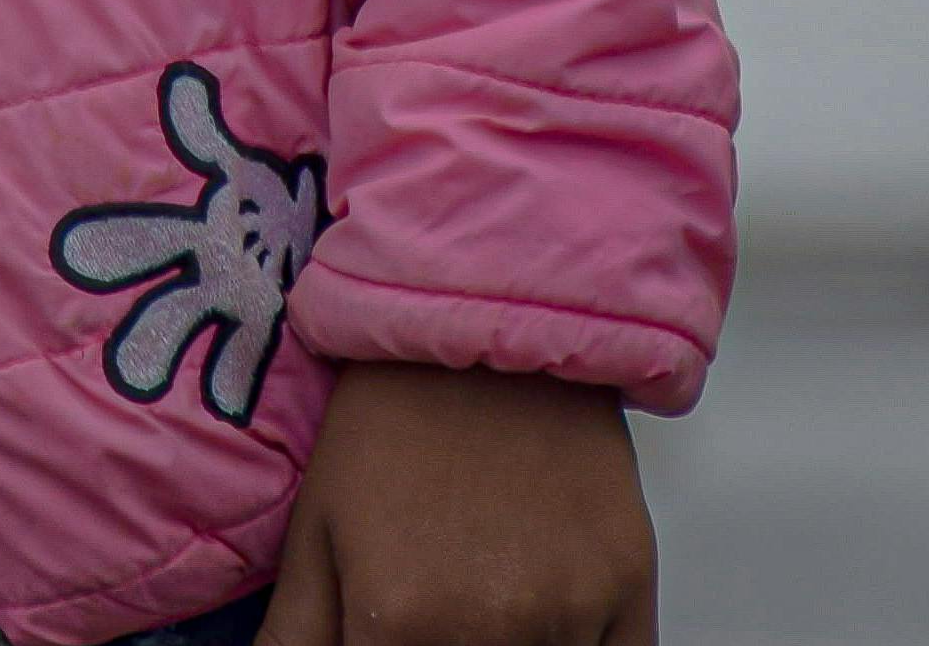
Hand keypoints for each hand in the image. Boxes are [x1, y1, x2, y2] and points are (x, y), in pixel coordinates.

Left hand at [262, 361, 651, 645]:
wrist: (488, 315)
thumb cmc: (393, 415)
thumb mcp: (314, 525)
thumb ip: (296, 635)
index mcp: (398, 623)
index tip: (386, 632)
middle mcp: (491, 631)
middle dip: (440, 644)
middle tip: (436, 602)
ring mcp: (570, 611)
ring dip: (508, 643)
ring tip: (484, 577)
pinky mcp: (631, 583)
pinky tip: (546, 608)